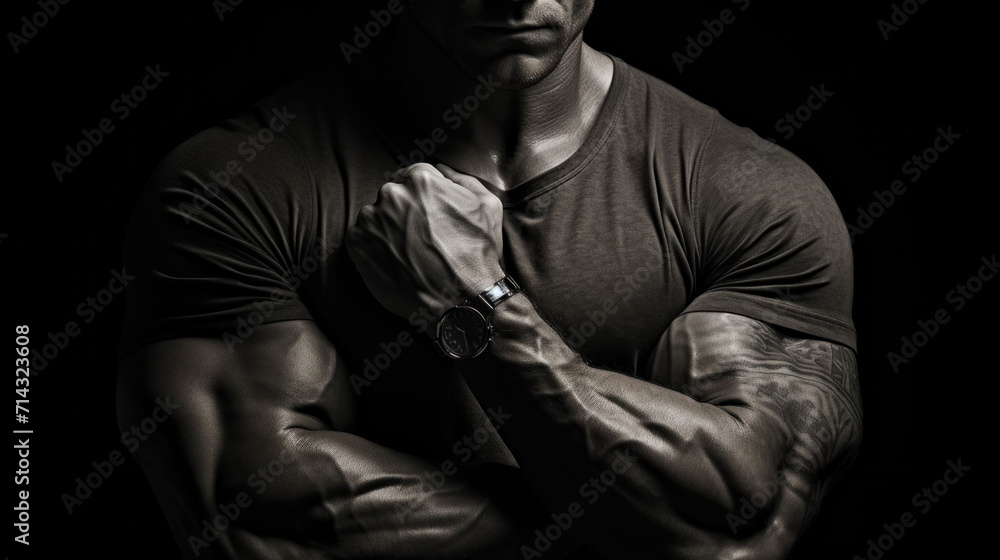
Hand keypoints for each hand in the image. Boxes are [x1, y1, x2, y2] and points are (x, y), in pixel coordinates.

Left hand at [346, 163, 504, 319]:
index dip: (421, 196)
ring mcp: (371, 219)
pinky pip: (361, 238)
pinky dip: (373, 248)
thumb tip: (443, 169)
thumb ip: (463, 180)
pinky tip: (395, 263)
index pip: (412, 175)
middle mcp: (392, 194)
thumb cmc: (477, 254)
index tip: (426, 214)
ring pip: (375, 216)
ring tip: (408, 253)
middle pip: (392, 195)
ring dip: (387, 229)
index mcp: (421, 180)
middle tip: (420, 237)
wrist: (460, 300)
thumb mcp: (487, 207)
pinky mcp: (357, 245)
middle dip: (403, 211)